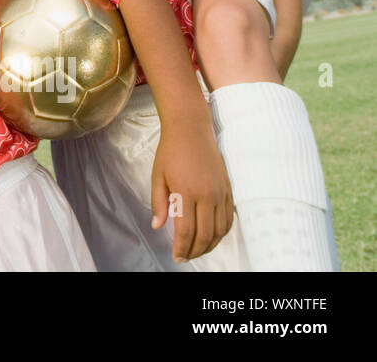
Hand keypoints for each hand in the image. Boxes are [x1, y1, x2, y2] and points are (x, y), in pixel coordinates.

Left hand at [150, 117, 234, 262]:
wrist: (191, 129)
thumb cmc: (171, 151)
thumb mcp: (158, 176)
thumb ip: (159, 203)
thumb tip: (158, 226)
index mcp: (186, 192)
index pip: (186, 230)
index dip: (182, 248)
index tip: (177, 256)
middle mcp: (207, 195)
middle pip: (205, 235)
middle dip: (195, 250)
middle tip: (186, 256)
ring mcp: (220, 193)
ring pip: (220, 230)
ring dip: (210, 244)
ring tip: (198, 249)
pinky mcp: (228, 189)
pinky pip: (228, 218)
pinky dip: (221, 232)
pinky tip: (212, 235)